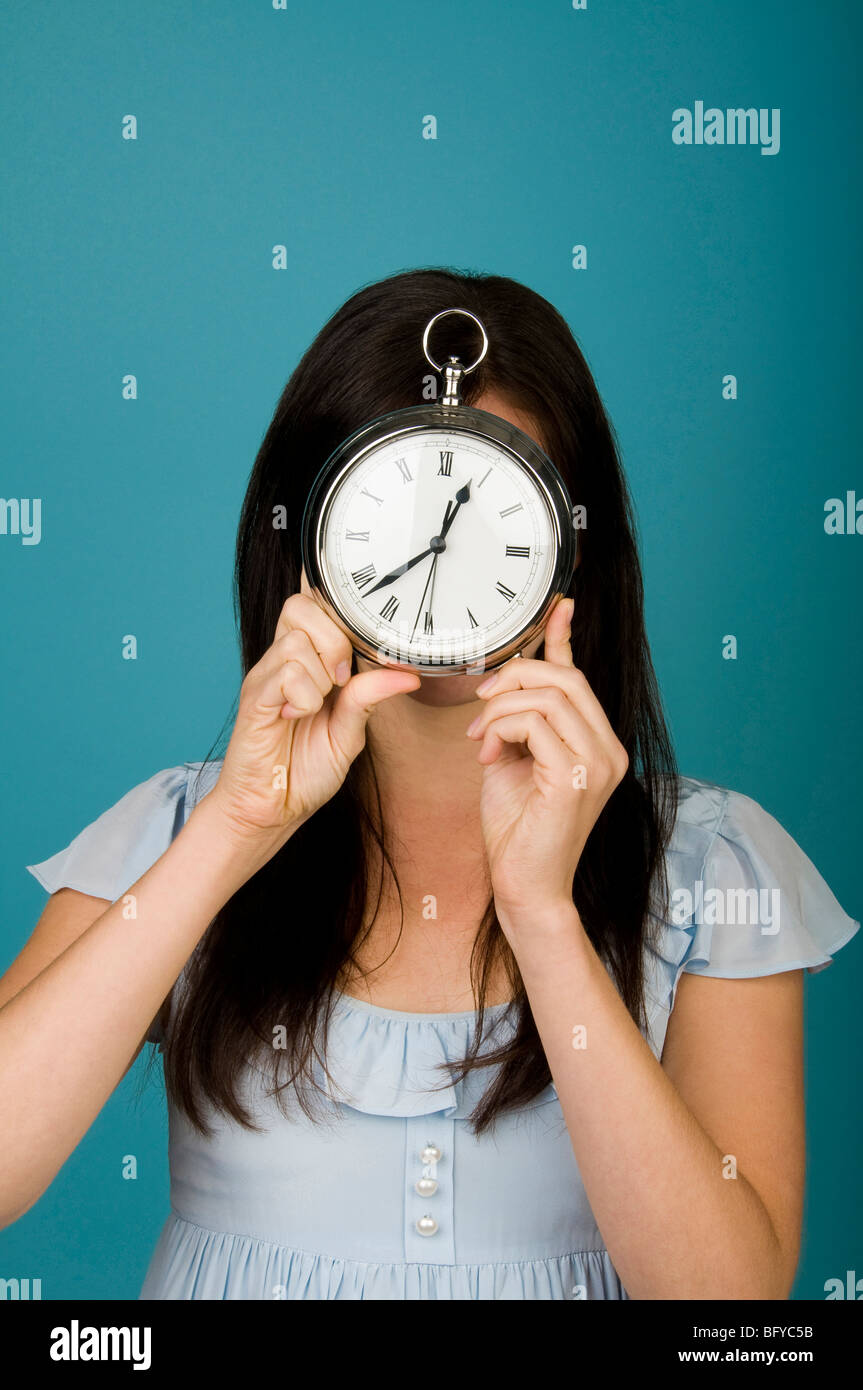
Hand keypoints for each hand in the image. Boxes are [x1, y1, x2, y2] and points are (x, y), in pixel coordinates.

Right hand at [206, 573, 419, 852]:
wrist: (270, 809)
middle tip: (338, 682)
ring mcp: (265, 678)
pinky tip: (295, 718)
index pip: (317, 604)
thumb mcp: (350, 733)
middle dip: (334, 641)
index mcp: (305, 662)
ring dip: (318, 679)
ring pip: (297, 642)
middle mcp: (281, 661)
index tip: (356, 665)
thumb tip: (407, 675)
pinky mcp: (254, 699)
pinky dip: (303, 697)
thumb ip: (369, 698)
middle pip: (301, 605)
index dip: (343, 621)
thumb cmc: (304, 770)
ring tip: (312, 709)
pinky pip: (285, 674)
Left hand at [466, 597, 628, 931]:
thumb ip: (520, 722)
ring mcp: (599, 763)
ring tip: (481, 741)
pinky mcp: (576, 778)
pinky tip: (488, 755)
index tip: (558, 607)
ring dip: (500, 710)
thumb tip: (509, 685)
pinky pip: (535, 724)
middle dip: (513, 680)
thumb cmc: (517, 830)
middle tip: (480, 708)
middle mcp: (609, 749)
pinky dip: (502, 729)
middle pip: (565, 679)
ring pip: (548, 697)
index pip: (580, 678)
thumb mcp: (515, 759)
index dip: (563, 639)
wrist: (523, 886)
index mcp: (599, 743)